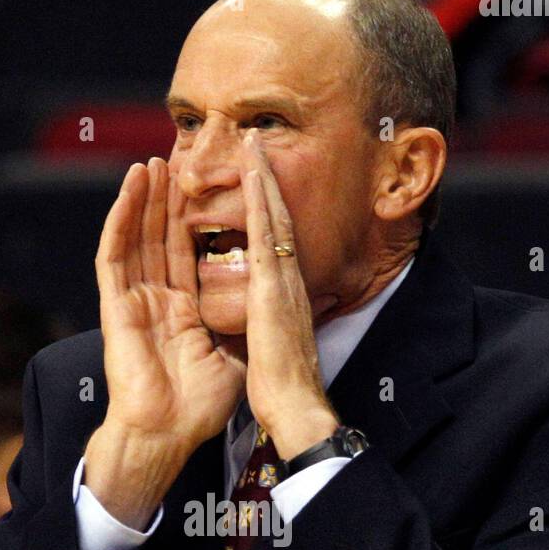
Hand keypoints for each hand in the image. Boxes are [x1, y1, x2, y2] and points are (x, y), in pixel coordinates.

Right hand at [86, 157, 246, 526]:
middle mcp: (156, 301)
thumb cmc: (198, 407)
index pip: (189, 255)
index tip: (208, 189)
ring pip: (135, 238)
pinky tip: (131, 188)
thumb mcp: (233, 358)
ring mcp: (133, 301)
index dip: (196, 221)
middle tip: (177, 159)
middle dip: (168, 199)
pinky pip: (114, 253)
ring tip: (152, 163)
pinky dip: (121, 217)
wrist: (168, 430)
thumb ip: (240, 328)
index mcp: (182, 312)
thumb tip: (266, 308)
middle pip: (160, 238)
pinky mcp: (115, 305)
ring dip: (143, 200)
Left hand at [239, 131, 338, 460]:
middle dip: (266, 182)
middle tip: (255, 144)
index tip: (257, 182)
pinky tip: (252, 174)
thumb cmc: (285, 388)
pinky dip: (260, 201)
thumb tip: (266, 324)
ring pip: (273, 217)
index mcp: (286, 297)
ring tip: (251, 142)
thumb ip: (271, 328)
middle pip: (278, 220)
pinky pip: (265, 232)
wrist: (296, 406)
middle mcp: (288, 281)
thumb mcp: (275, 348)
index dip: (268, 211)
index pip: (276, 245)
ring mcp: (283, 280)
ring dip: (262, 178)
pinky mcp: (272, 286)